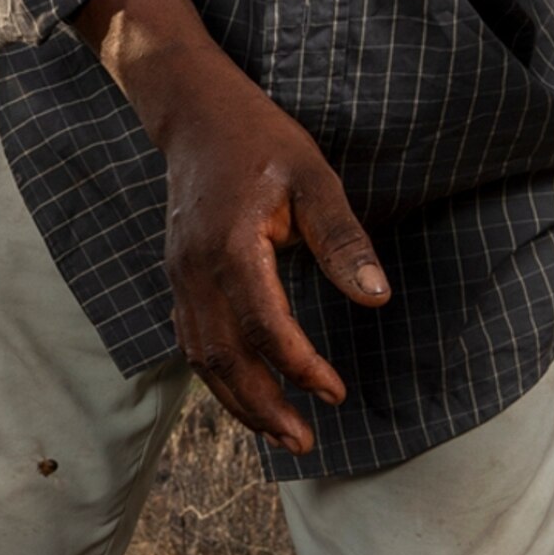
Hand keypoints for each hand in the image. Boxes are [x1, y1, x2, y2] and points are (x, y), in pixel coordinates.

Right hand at [76, 0, 390, 455]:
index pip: (265, 326)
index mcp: (230, 246)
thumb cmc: (258, 138)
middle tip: (305, 442)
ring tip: (279, 433)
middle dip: (264, 407)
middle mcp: (195, 270)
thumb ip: (342, 240)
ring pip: (201, 358)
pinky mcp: (177, 277)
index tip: (335, 393)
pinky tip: (246, 394)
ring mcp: (179, 276)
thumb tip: (377, 299)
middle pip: (224, 358)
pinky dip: (219, 376)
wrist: (191, 112)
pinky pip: (191, 340)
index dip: (300, 367)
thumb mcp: (313, 176)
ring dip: (238, 401)